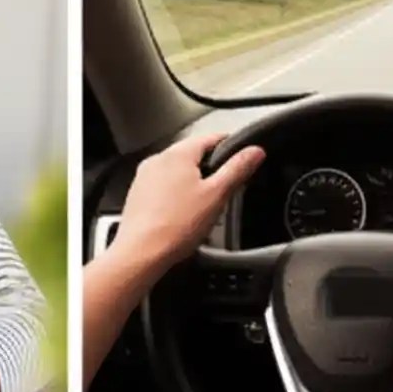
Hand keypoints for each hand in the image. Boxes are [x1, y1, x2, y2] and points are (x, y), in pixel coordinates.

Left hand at [111, 133, 264, 271]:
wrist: (141, 253)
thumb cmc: (176, 225)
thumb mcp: (216, 195)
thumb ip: (237, 169)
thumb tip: (255, 151)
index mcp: (177, 154)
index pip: (210, 138)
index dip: (230, 145)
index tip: (242, 155)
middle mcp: (157, 160)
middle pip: (192, 155)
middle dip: (210, 168)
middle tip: (225, 187)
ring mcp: (144, 178)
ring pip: (176, 172)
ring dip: (192, 183)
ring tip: (204, 206)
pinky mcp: (138, 195)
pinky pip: (163, 188)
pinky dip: (176, 196)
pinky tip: (182, 215)